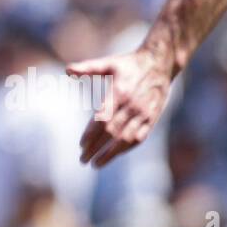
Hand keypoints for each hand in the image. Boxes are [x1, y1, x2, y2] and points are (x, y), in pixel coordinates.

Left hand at [66, 46, 173, 167]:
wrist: (160, 63)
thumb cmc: (129, 64)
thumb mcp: (109, 63)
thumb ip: (88, 67)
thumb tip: (67, 69)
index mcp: (119, 92)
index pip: (102, 119)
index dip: (91, 134)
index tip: (81, 145)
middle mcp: (132, 105)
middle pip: (112, 133)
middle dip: (96, 148)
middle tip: (83, 159)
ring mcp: (144, 113)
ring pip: (126, 139)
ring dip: (111, 154)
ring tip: (96, 164)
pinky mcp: (152, 118)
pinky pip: (139, 138)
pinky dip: (126, 149)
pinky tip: (114, 155)